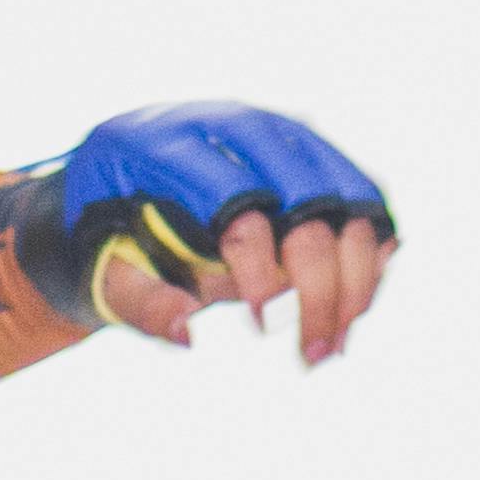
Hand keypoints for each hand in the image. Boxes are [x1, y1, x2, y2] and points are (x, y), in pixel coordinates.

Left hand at [54, 101, 398, 361]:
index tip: (264, 327)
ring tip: (337, 343)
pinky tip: (354, 308)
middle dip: (319, 283)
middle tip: (314, 354)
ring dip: (356, 275)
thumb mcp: (109, 274)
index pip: (234, 198)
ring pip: (346, 195)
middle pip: (305, 195)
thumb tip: (188, 336)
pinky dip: (370, 253)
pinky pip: (360, 197)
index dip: (257, 265)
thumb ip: (143, 303)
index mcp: (169, 145)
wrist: (126, 191)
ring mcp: (279, 134)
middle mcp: (233, 125)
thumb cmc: (112, 239)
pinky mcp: (310, 154)